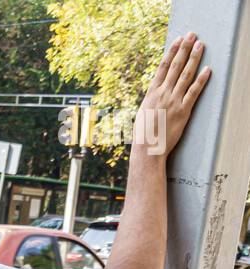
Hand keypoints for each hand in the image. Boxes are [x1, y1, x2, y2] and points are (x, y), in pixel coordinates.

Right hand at [135, 32, 210, 158]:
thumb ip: (152, 100)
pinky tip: (207, 70)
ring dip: (194, 58)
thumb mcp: (143, 112)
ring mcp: (173, 101)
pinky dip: (201, 80)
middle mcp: (163, 93)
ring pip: (186, 75)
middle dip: (184, 48)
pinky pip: (194, 92)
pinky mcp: (183, 111)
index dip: (171, 52)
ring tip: (200, 45)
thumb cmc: (143, 135)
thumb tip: (155, 93)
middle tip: (191, 36)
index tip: (177, 40)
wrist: (147, 149)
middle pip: (176, 66)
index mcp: (152, 93)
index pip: (163, 67)